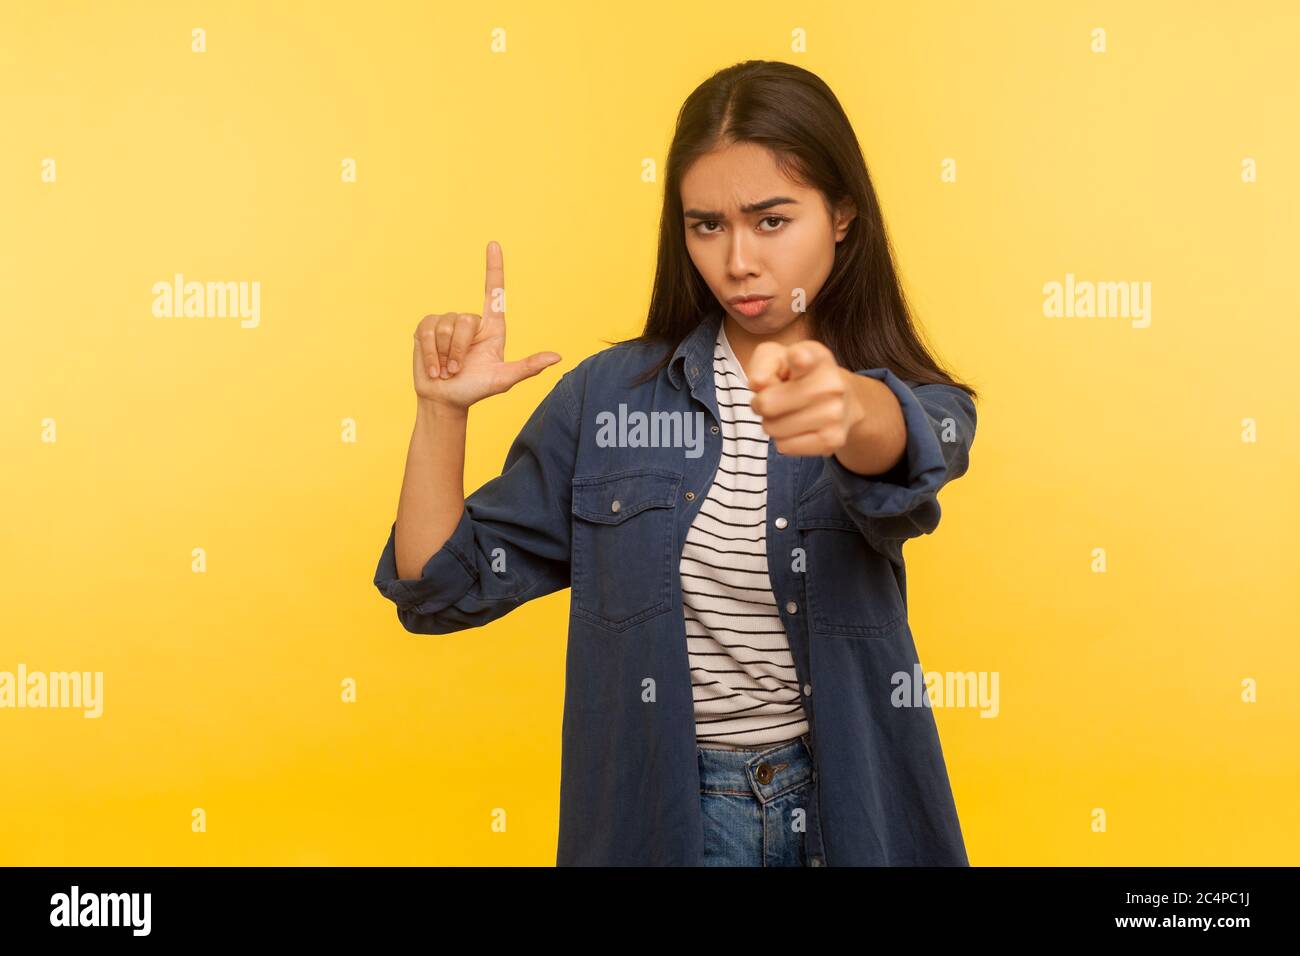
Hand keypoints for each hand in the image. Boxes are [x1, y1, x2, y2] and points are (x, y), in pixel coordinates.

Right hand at [412, 240, 561, 409]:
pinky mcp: (426, 328)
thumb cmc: (476, 389)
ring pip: (444, 326)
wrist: (445, 400)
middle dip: (458, 350)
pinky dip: (430, 354)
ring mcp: (447, 323)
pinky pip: (426, 331)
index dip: (494, 268)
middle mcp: (470, 321)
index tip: (494, 244)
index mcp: (492, 328)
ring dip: (444, 355)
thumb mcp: (504, 379)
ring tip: (447, 370)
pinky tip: (433, 369)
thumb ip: (528, 367)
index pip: (494, 292)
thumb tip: (557, 357)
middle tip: (458, 370)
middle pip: (464, 320)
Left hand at [747, 339, 863, 455]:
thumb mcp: (777, 357)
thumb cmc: (800, 376)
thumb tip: (758, 384)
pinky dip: (784, 439)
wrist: (844, 401)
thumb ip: (762, 364)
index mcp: (817, 357)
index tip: (797, 358)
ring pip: (772, 428)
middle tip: (775, 397)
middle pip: (766, 403)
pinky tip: (799, 427)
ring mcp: (834, 414)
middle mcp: (831, 384)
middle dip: (761, 403)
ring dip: (772, 422)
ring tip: (789, 411)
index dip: (798, 359)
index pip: (803, 358)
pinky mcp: (832, 440)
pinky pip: (784, 446)